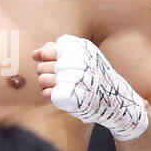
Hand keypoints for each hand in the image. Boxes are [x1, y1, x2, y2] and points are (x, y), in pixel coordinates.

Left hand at [33, 35, 147, 140]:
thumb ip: (58, 51)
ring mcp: (75, 80)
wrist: (116, 99)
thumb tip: (35, 54)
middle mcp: (78, 64)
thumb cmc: (95, 76)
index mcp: (80, 51)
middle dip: (45, 72)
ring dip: (46, 84)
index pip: (49, 51)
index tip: (51, 62)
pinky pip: (48, 93)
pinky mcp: (72, 96)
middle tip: (57, 77)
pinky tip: (59, 93)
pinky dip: (50, 94)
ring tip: (58, 85)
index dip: (45, 58)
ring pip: (43, 79)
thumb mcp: (83, 57)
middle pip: (42, 66)